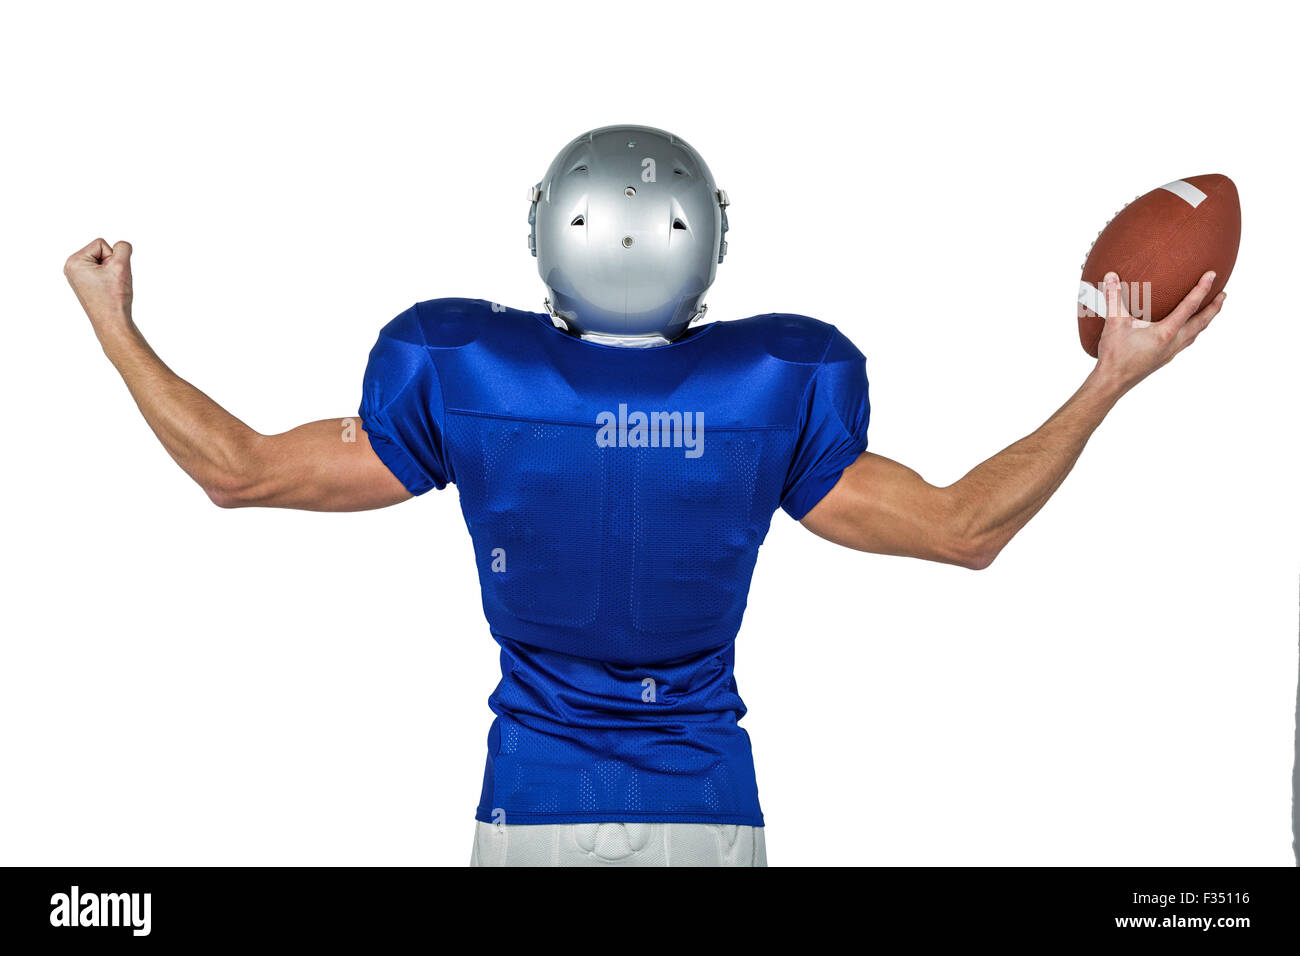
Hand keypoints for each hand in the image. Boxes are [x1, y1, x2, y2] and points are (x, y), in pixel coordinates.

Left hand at [64, 238, 133, 328]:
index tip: (111, 276)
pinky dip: (108, 278)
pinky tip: (107, 290)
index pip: (101, 244)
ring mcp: (76, 276)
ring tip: (109, 287)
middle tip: (111, 282)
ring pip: (102, 262)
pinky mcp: (84, 283)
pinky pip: (100, 271)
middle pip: (100, 251)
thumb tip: (122, 245)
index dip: (113, 258)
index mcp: (74, 261)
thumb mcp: (121, 266)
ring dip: (111, 272)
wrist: (112, 322)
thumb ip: (123, 248)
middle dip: (111, 264)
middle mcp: (71, 267)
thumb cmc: (114, 298)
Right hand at [1093, 269, 1225, 391]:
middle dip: (1214, 307)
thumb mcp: (1114, 324)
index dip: (1202, 289)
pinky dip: (1193, 332)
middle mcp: (1173, 343)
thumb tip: (1111, 277)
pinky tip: (1186, 330)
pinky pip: (1186, 342)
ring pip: (1195, 334)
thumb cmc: (1114, 356)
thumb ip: (1114, 298)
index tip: (1212, 275)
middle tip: (1223, 294)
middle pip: (1202, 322)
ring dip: (1205, 321)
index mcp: (1166, 333)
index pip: (1190, 306)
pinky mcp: (1164, 359)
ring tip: (1210, 310)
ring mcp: (1171, 353)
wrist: (1112, 382)